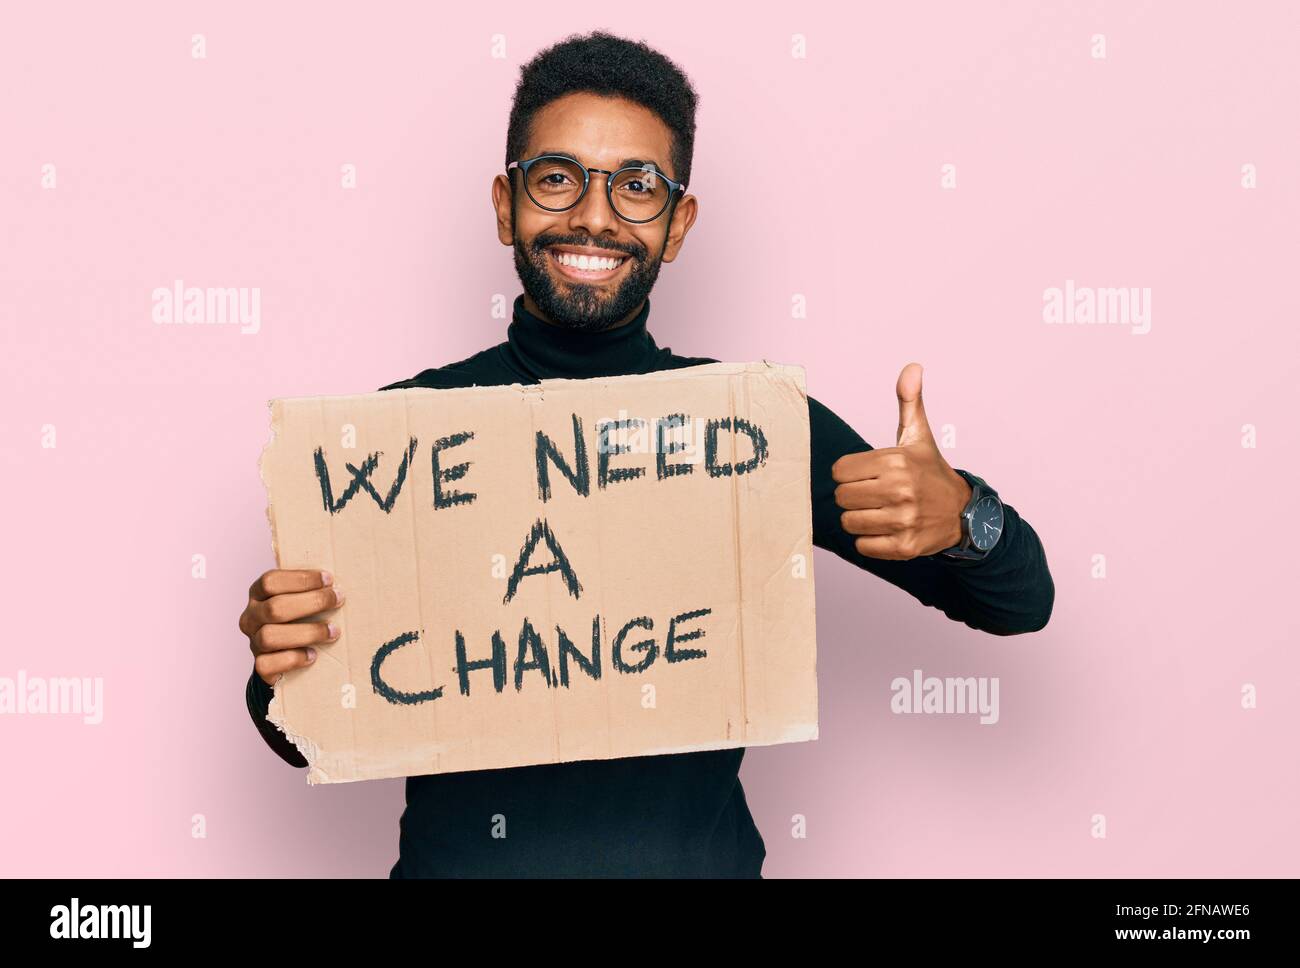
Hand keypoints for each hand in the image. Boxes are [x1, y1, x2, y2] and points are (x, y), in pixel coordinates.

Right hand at [239, 569, 343, 686]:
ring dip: (307, 632)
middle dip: (312, 602)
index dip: (300, 579)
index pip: (270, 581)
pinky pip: (269, 664)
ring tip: (333, 631)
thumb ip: (311, 588)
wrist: (286, 658)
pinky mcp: (261, 666)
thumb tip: (337, 584)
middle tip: (338, 600)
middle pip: (274, 607)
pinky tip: (313, 655)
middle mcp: (251, 617)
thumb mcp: (301, 599)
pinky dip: (294, 659)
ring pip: (270, 636)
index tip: (329, 580)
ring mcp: (254, 642)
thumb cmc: (300, 620)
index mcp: (258, 594)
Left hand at [831, 363, 972, 560]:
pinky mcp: (904, 546)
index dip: (850, 474)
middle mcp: (900, 490)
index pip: (839, 471)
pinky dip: (870, 541)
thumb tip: (912, 367)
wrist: (964, 513)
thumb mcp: (919, 436)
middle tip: (875, 494)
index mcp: (896, 461)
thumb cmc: (930, 472)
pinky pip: (863, 546)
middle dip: (853, 497)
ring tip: (881, 512)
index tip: (868, 475)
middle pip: (842, 497)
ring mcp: (903, 520)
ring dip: (860, 520)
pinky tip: (888, 529)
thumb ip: (909, 401)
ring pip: (849, 522)